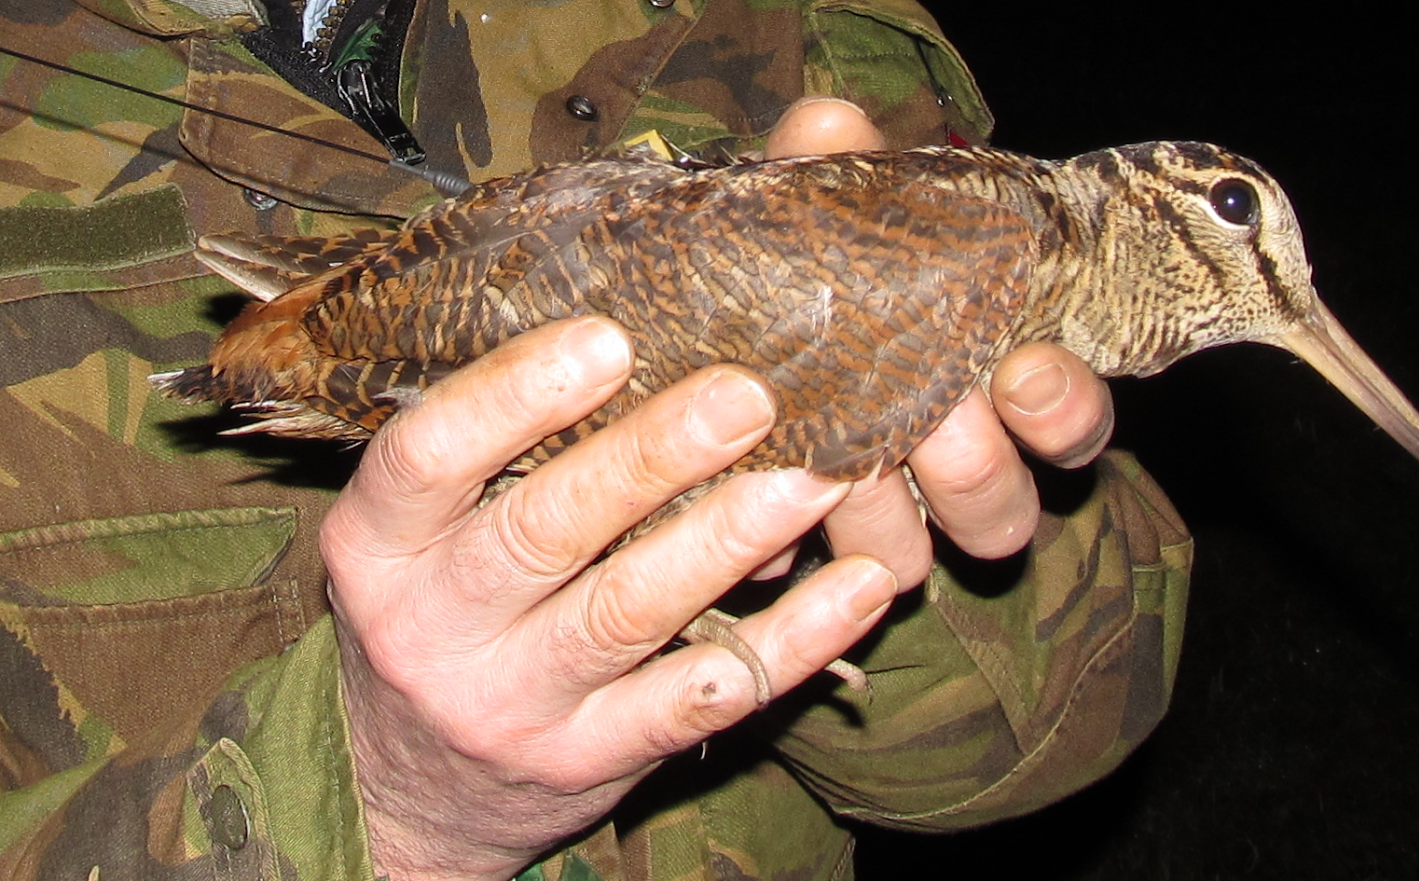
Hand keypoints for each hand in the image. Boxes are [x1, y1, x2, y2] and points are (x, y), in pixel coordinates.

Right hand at [324, 321, 898, 879]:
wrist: (408, 788)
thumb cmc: (437, 612)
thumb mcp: (418, 537)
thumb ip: (497, 457)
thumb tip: (648, 340)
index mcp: (376, 546)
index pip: (427, 457)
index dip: (514, 393)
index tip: (610, 338)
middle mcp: (429, 628)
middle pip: (545, 529)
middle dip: (653, 456)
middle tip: (749, 396)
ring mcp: (509, 704)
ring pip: (629, 612)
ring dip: (732, 539)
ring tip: (816, 479)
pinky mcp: (586, 761)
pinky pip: (699, 699)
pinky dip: (790, 642)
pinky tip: (858, 586)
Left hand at [758, 98, 1115, 582]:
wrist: (727, 324)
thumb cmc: (815, 262)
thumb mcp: (829, 206)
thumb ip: (840, 167)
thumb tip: (830, 123)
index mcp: (992, 377)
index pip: (1073, 420)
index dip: (1064, 410)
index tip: (1023, 371)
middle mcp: (952, 459)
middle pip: (1006, 508)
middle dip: (977, 471)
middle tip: (937, 423)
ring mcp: (884, 510)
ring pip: (923, 558)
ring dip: (889, 528)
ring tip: (838, 481)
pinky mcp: (807, 541)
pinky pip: (810, 574)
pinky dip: (793, 552)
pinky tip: (764, 526)